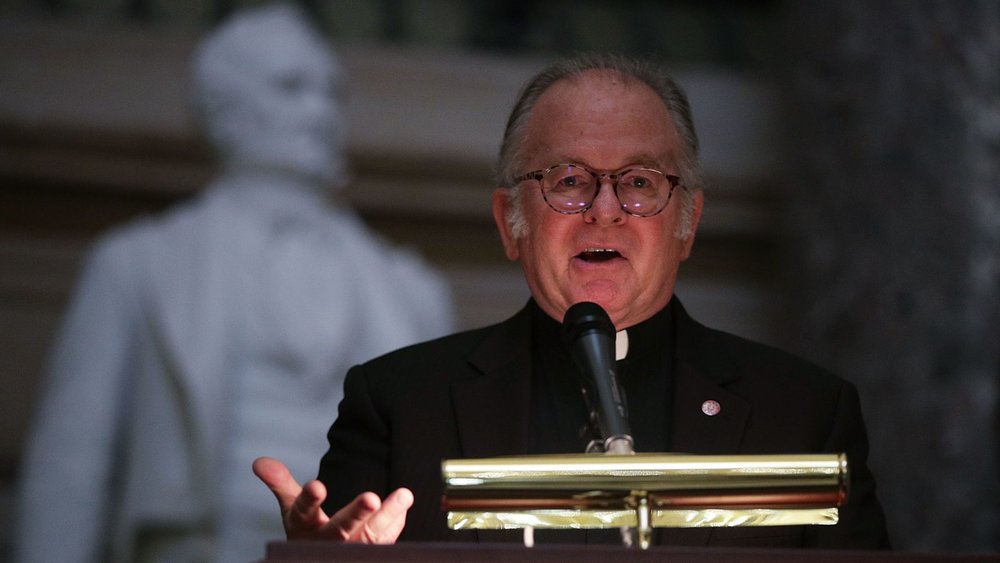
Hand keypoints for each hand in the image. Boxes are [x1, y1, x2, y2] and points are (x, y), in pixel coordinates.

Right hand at [252, 456, 412, 542]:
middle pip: (341, 529)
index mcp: (304, 528)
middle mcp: (327, 542)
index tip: (317, 485)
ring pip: (371, 537)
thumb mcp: (293, 509)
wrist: (320, 558)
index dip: (309, 499)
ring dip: (388, 516)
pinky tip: (404, 504)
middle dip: (356, 514)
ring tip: (404, 494)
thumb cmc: (308, 531)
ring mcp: (350, 552)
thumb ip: (280, 483)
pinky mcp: (370, 555)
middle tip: (371, 498)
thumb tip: (259, 461)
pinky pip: (387, 542)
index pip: (303, 512)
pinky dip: (396, 523)